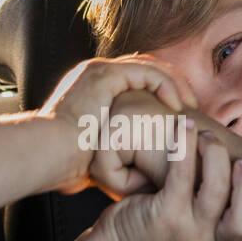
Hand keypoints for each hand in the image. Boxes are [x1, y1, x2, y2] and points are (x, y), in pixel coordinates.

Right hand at [38, 56, 197, 194]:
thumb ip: (121, 155)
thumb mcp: (101, 156)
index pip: (135, 79)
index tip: (178, 114)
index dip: (161, 92)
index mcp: (94, 90)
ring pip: (149, 66)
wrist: (50, 154)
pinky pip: (146, 72)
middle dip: (172, 84)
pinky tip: (177, 103)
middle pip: (145, 68)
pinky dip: (165, 85)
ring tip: (190, 104)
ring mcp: (100, 71)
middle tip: (191, 105)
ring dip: (174, 83)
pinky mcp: (105, 74)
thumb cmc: (69, 164)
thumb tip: (142, 174)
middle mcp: (96, 74)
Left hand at [96, 120, 241, 240]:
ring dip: (215, 155)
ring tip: (207, 135)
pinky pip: (181, 176)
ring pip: (215, 192)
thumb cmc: (162, 225)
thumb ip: (221, 206)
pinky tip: (185, 128)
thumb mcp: (197, 225)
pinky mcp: (162, 215)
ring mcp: (186, 231)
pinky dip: (186, 148)